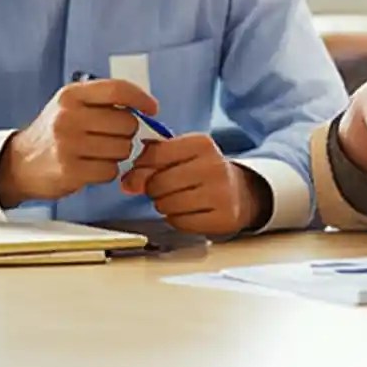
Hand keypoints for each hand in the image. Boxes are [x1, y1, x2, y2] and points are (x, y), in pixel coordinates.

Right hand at [0, 79, 157, 206]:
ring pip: (123, 148)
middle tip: (109, 137)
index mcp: (71, 95)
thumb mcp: (71, 105)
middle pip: (127, 123)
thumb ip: (103, 100)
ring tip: (96, 152)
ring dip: (117, 153)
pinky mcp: (70, 171)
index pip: (118, 90)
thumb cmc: (54, 132)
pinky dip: (106, 171)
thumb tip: (145, 106)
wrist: (19, 164)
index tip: (152, 108)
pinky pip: (111, 170)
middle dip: (126, 133)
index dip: (141, 98)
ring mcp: (68, 144)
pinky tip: (90, 166)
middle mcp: (68, 117)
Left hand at [119, 134, 270, 235]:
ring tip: (177, 199)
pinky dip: (176, 220)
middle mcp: (214, 165)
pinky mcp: (223, 217)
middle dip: (154, 189)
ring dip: (164, 206)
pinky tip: (188, 212)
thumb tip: (127, 184)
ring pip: (167, 205)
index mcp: (202, 143)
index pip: (156, 154)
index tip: (145, 171)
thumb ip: (149, 163)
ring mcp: (221, 192)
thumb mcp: (180, 156)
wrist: (239, 192)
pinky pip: (179, 222)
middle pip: (159, 182)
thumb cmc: (201, 171)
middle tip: (165, 189)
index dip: (142, 166)